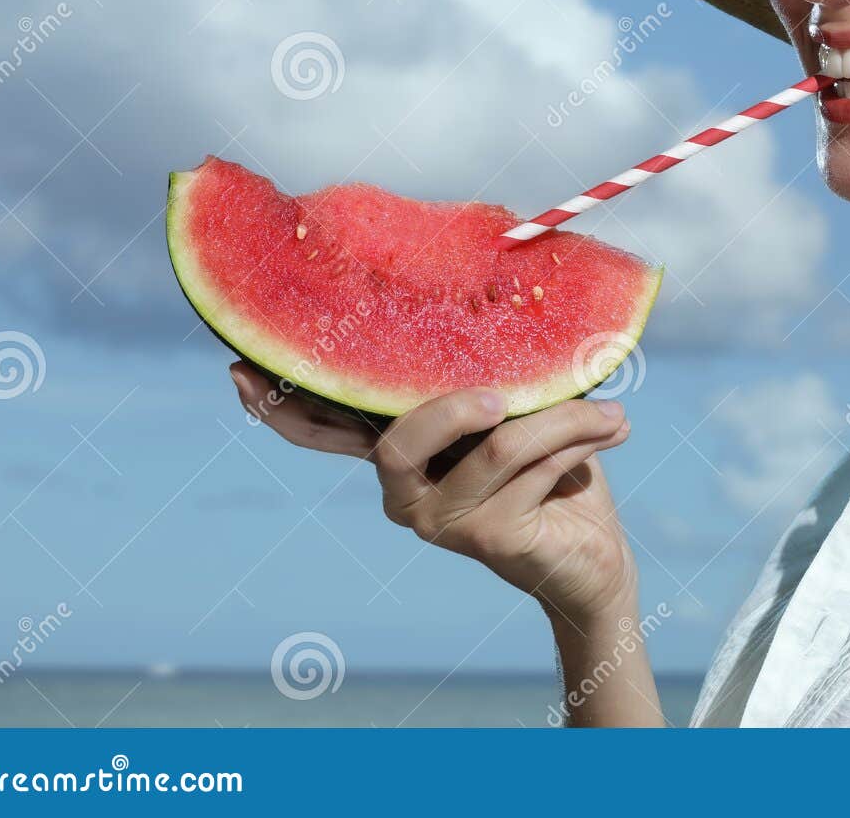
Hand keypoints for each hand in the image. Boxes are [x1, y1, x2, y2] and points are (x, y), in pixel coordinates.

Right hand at [229, 361, 638, 625]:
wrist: (595, 558)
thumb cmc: (555, 469)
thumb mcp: (518, 409)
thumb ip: (492, 373)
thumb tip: (500, 291)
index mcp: (401, 451)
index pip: (324, 429)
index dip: (278, 405)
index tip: (234, 371)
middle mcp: (405, 489)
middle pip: (397, 438)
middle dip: (450, 408)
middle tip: (500, 393)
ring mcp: (440, 520)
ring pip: (493, 445)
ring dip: (563, 418)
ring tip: (611, 411)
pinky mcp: (486, 538)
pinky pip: (532, 465)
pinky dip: (581, 439)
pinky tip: (615, 430)